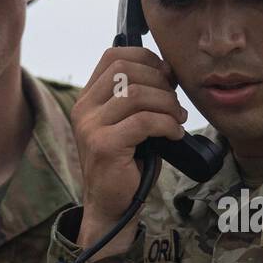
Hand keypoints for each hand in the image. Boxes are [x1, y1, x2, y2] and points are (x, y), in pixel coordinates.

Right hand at [71, 47, 187, 256]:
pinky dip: (167, 125)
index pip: (113, 56)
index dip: (146, 59)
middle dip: (160, 81)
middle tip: (176, 102)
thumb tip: (170, 72)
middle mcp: (84, 109)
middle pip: (125, 70)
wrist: (112, 205)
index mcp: (88, 98)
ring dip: (167, 104)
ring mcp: (91, 127)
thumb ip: (139, 98)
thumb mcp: (130, 123)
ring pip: (136, 94)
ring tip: (178, 119)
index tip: (167, 76)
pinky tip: (174, 135)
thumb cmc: (127, 164)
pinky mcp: (104, 146)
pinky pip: (143, 122)